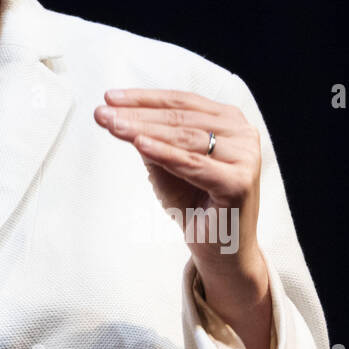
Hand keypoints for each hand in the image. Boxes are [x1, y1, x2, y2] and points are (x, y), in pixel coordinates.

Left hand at [94, 88, 264, 283]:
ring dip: (143, 129)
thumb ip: (151, 138)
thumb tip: (119, 114)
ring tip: (113, 125)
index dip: (144, 98)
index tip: (110, 98)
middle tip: (102, 113)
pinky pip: (193, 164)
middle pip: (180, 118)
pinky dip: (164, 153)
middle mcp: (243, 134)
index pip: (181, 102)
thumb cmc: (194, 204)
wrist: (219, 251)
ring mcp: (245, 158)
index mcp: (229, 121)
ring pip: (184, 138)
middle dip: (137, 114)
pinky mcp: (239, 183)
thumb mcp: (166, 164)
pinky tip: (139, 144)